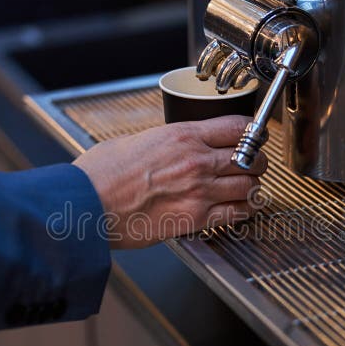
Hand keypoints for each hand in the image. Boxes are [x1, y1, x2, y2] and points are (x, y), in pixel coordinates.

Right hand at [73, 115, 267, 248]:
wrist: (88, 205)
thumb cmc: (101, 174)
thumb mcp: (136, 140)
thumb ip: (164, 142)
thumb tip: (172, 146)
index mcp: (183, 135)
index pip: (237, 127)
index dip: (253, 132)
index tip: (255, 136)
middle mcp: (197, 160)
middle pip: (249, 157)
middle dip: (256, 161)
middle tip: (254, 164)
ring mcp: (200, 190)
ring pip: (248, 186)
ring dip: (252, 187)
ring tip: (248, 188)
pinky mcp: (195, 218)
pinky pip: (236, 213)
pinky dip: (245, 211)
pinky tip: (243, 209)